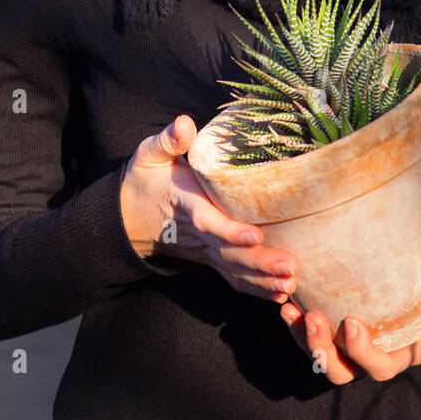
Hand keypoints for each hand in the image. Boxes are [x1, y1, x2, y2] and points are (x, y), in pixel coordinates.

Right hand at [118, 115, 300, 302]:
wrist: (129, 215)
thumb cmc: (146, 177)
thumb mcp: (150, 154)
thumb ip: (168, 140)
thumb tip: (184, 124)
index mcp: (185, 202)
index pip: (208, 221)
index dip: (230, 231)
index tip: (257, 235)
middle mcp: (196, 233)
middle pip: (228, 252)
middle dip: (259, 263)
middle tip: (291, 268)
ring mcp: (204, 249)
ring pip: (233, 269)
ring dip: (262, 280)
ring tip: (291, 286)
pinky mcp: (211, 258)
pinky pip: (233, 277)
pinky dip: (256, 289)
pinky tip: (281, 296)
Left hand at [279, 255, 420, 382]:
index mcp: (408, 350)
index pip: (382, 365)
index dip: (364, 354)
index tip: (353, 324)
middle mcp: (378, 349)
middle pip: (344, 369)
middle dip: (324, 351)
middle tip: (314, 319)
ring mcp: (358, 336)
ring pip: (324, 353)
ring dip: (305, 337)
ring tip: (291, 310)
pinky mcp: (342, 314)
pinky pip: (315, 328)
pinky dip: (299, 320)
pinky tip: (289, 299)